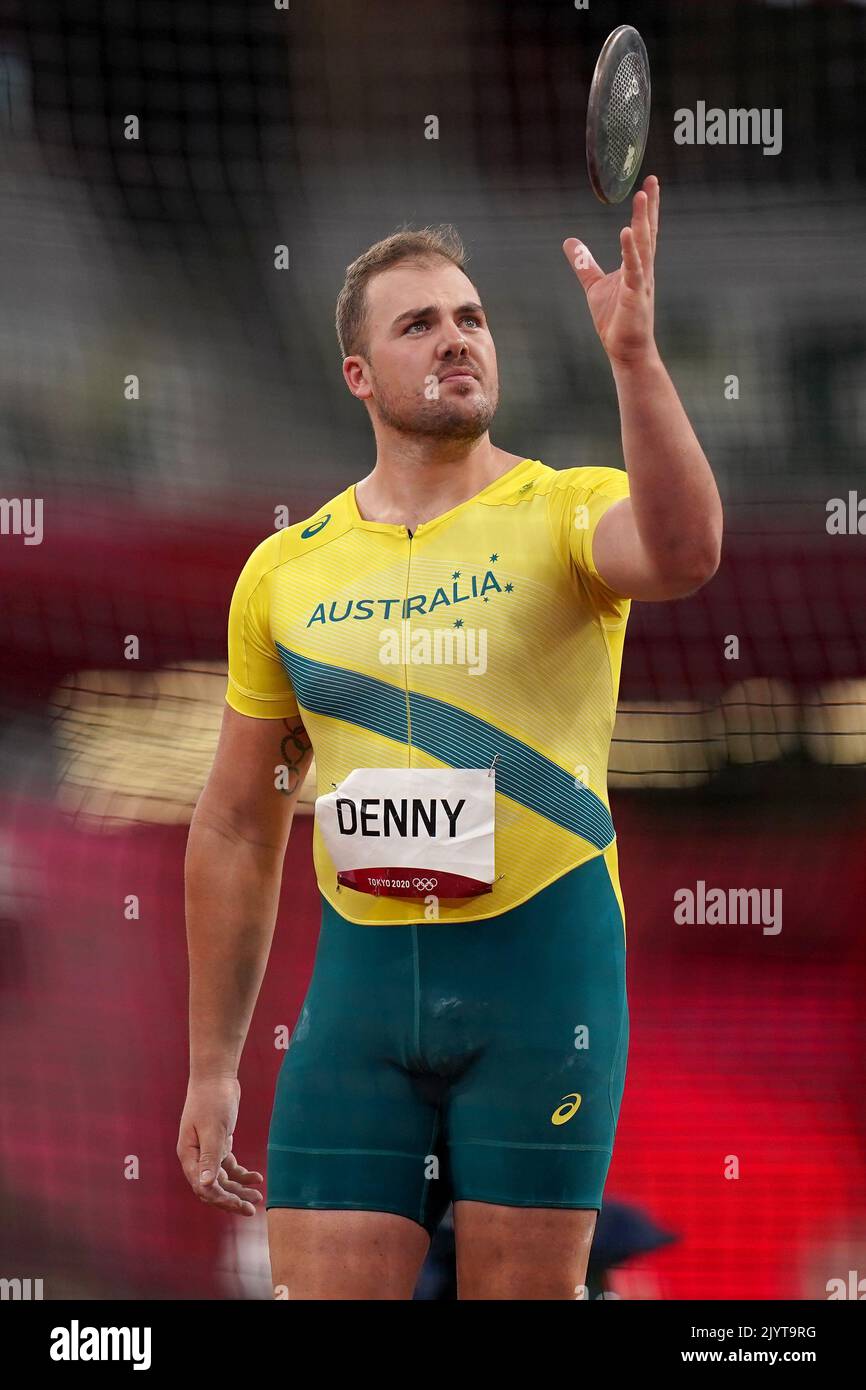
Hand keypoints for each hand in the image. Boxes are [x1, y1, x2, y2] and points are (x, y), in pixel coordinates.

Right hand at [177, 1076, 263, 1216]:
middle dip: (232, 1200)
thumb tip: (205, 1186)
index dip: (222, 1199)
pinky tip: (257, 1178)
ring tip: (258, 1197)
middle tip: (252, 1209)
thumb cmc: (212, 1100)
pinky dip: (242, 1174)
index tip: (241, 1205)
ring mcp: (207, 1152)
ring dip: (239, 1189)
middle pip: (213, 1188)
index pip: (204, 1187)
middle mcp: (196, 1158)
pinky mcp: (219, 1144)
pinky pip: (229, 1166)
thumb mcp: (213, 1130)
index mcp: (189, 1156)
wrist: (216, 1076)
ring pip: (223, 1179)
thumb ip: (210, 1158)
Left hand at [562, 174, 659, 366]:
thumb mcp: (594, 284)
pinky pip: (633, 269)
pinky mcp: (635, 295)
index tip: (649, 185)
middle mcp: (643, 269)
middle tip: (651, 181)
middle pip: (647, 232)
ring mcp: (641, 282)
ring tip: (642, 197)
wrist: (626, 349)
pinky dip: (630, 251)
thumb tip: (569, 242)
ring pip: (643, 246)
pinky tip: (626, 232)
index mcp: (636, 265)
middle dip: (649, 207)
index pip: (643, 231)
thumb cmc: (615, 319)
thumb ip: (584, 263)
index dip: (646, 209)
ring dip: (642, 222)